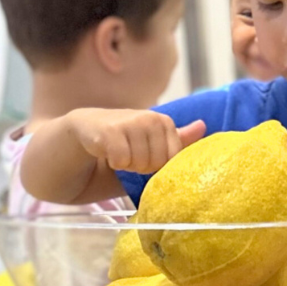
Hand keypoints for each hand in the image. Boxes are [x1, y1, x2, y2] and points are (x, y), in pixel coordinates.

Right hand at [69, 108, 205, 174]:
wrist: (82, 134)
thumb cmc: (121, 143)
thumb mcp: (153, 144)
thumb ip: (178, 139)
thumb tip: (204, 126)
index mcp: (164, 122)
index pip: (173, 160)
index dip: (157, 167)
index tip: (144, 157)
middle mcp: (150, 118)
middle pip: (157, 164)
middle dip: (142, 167)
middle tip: (128, 156)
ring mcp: (130, 121)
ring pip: (140, 164)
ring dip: (127, 166)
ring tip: (117, 153)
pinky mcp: (109, 130)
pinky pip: (122, 161)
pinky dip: (113, 163)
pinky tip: (105, 152)